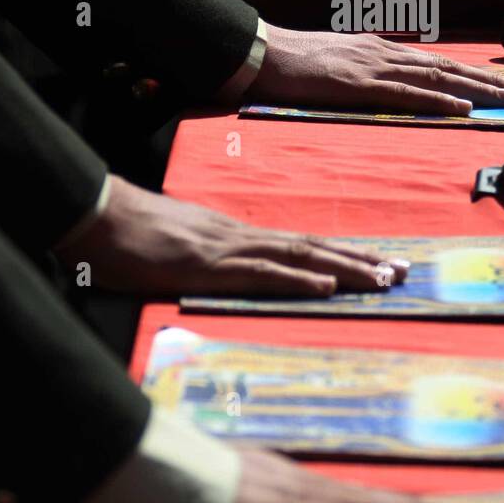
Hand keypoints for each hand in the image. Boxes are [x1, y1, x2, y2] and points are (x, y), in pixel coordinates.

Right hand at [56, 176, 409, 295]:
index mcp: (238, 238)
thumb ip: (211, 261)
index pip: (304, 247)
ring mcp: (227, 250)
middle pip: (314, 250)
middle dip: (361, 263)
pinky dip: (296, 280)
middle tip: (404, 274)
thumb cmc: (133, 235)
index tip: (382, 265)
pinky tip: (324, 287)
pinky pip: (259, 274)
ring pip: (299, 259)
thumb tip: (235, 274)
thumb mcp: (181, 249)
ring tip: (383, 280)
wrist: (99, 215)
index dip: (345, 257)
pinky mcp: (207, 265)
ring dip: (344, 270)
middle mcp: (242, 239)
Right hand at [246, 28, 503, 114]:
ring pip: (437, 79)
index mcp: (381, 49)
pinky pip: (406, 95)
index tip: (501, 84)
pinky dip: (438, 100)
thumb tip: (387, 84)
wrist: (263, 53)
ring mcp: (374, 68)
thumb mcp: (338, 62)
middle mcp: (385, 54)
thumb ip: (364, 71)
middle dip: (487, 81)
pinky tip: (461, 108)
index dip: (472, 73)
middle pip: (447, 68)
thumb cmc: (294, 61)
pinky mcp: (360, 86)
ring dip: (475, 90)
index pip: (437, 62)